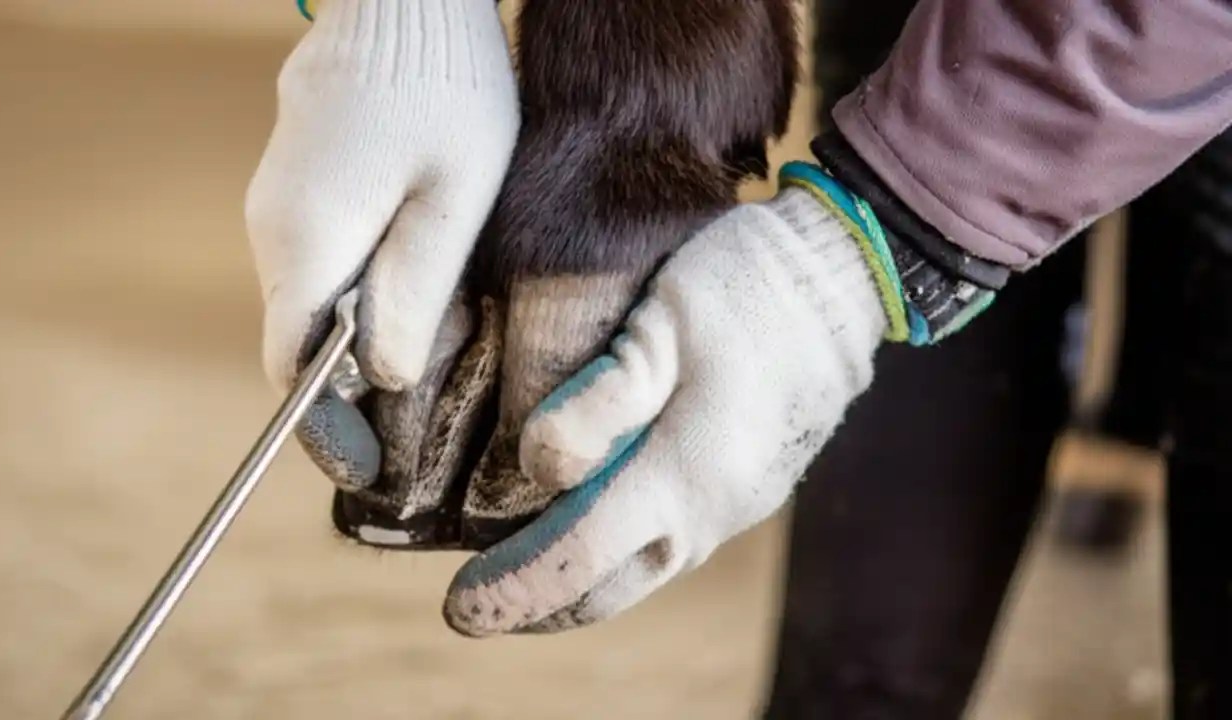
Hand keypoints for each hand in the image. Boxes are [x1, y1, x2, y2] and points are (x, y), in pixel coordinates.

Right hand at [245, 0, 517, 491]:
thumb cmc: (450, 91)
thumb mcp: (455, 200)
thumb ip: (415, 291)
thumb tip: (385, 378)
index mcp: (306, 242)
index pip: (290, 364)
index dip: (325, 421)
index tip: (373, 456)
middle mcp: (273, 225)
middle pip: (298, 335)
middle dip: (349, 381)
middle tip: (417, 409)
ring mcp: (277, 196)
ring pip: (311, 295)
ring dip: (358, 329)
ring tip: (429, 347)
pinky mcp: (298, 175)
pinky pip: (319, 252)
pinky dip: (356, 283)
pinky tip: (412, 277)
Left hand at [442, 178, 889, 635]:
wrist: (845, 275)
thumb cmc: (747, 286)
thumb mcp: (661, 324)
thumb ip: (600, 402)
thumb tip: (538, 467)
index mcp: (688, 473)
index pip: (582, 556)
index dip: (515, 588)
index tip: (461, 608)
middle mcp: (716, 508)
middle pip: (612, 587)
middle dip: (540, 607)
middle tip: (478, 609)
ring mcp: (739, 502)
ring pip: (647, 569)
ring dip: (581, 584)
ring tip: (525, 581)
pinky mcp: (752, 484)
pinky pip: (676, 540)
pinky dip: (622, 553)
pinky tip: (595, 530)